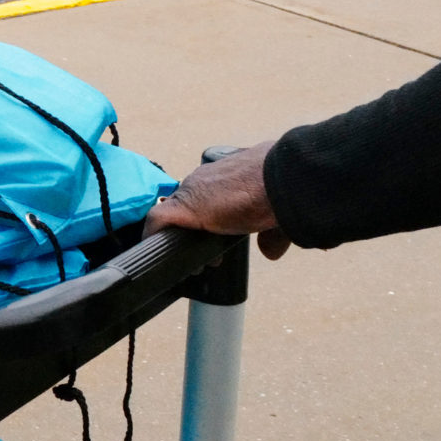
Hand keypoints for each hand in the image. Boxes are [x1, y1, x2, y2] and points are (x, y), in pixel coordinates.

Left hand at [146, 139, 290, 259]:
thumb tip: (271, 253)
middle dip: (195, 235)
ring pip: (173, 216)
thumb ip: (272, 234)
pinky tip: (161, 254)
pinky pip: (159, 221)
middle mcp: (205, 180)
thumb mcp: (276, 214)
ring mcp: (191, 191)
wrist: (283, 177)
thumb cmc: (282, 190)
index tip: (219, 242)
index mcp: (224, 177)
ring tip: (194, 263)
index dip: (210, 223)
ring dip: (179, 239)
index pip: (207, 200)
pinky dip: (156, 237)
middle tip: (207, 258)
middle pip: (188, 209)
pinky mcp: (183, 206)